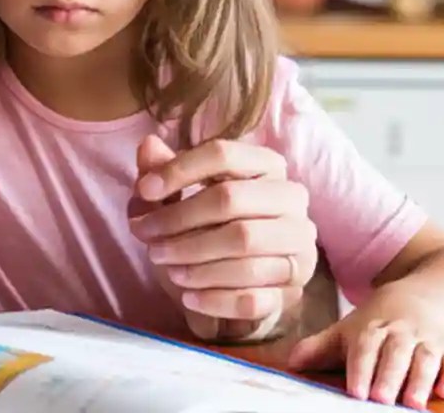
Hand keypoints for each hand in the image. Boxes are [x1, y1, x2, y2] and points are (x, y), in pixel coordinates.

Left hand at [129, 135, 316, 336]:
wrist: (240, 288)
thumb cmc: (207, 229)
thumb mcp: (180, 198)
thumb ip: (164, 173)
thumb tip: (148, 145)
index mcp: (267, 166)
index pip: (223, 154)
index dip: (179, 170)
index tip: (144, 190)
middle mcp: (291, 200)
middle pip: (231, 199)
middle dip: (179, 218)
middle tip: (146, 235)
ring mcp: (299, 246)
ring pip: (244, 246)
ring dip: (194, 258)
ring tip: (162, 263)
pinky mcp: (295, 290)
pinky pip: (254, 296)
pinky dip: (215, 298)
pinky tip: (188, 297)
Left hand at [287, 290, 443, 409]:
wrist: (421, 297)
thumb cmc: (377, 323)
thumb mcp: (347, 330)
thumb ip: (320, 347)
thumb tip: (291, 362)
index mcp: (372, 328)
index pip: (365, 347)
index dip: (360, 369)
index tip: (355, 392)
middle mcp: (401, 332)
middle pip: (395, 353)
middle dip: (389, 376)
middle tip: (381, 400)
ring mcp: (428, 340)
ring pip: (426, 358)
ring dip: (421, 379)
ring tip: (413, 403)